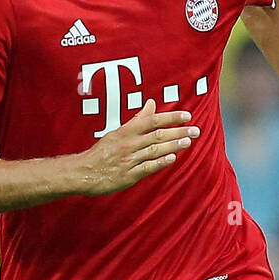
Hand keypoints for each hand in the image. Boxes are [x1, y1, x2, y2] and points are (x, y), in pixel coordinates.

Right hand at [69, 99, 198, 195]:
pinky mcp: (128, 175)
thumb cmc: (101, 152)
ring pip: (155, 150)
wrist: (83, 172)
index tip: (186, 115)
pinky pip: (147, 167)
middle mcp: (129, 144)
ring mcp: (129, 160)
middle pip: (157, 135)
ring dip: (173, 145)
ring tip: (189, 141)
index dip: (171, 117)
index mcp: (126, 132)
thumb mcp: (117, 132)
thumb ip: (136, 120)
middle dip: (178, 132)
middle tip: (196, 130)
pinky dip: (160, 162)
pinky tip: (172, 158)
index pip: (152, 120)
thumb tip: (151, 104)